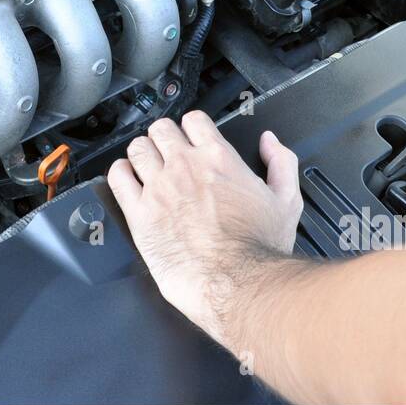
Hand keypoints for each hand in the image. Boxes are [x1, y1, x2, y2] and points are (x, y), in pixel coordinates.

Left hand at [107, 111, 302, 352]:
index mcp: (218, 158)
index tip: (191, 137)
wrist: (236, 283)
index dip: (191, 127)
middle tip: (167, 153)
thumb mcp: (287, 201)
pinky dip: (120, 173)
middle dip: (164, 137)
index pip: (193, 120)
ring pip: (137, 149)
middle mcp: (184, 167)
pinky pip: (118, 178)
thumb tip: (270, 142)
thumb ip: (281, 163)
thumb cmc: (259, 249)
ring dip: (142, 154)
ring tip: (146, 166)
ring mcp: (159, 188)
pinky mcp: (139, 214)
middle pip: (160, 129)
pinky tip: (127, 179)